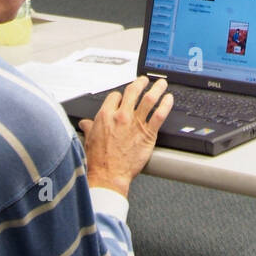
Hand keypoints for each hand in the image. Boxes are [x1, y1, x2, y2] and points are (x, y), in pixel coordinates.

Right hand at [78, 77, 172, 197]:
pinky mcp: (148, 133)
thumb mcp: (89, 140)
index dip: (120, 95)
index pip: (115, 95)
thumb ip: (89, 128)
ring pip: (149, 99)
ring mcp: (136, 123)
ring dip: (157, 88)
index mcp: (106, 115)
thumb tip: (85, 123)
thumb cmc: (98, 161)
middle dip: (140, 82)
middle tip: (144, 80)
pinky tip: (169, 99)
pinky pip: (160, 114)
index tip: (124, 96)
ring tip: (161, 83)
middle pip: (133, 91)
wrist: (108, 175)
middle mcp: (121, 116)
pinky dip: (166, 104)